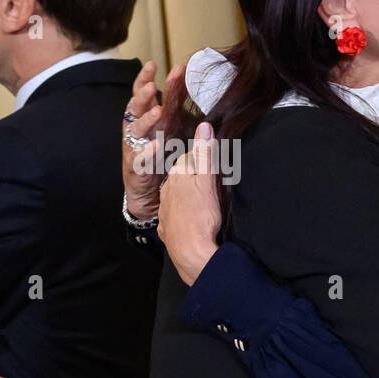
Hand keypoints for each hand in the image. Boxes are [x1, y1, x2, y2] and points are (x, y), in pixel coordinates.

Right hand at [122, 60, 184, 221]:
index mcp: (145, 119)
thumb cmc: (159, 157)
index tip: (153, 63)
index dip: (145, 78)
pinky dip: (148, 151)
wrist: (147, 193)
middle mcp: (137, 131)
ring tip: (158, 111)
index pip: (144, 94)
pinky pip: (140, 158)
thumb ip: (178, 110)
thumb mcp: (170, 130)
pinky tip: (157, 145)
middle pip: (136, 108)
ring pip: (135, 130)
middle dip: (143, 96)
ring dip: (147, 120)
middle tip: (152, 86)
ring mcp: (134, 148)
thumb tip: (195, 87)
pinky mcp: (135, 168)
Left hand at [159, 121, 223, 285]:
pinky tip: (192, 221)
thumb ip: (205, 153)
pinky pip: (174, 215)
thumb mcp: (208, 180)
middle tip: (211, 190)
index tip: (215, 171)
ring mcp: (164, 209)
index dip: (204, 163)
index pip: (190, 158)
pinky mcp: (165, 227)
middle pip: (182, 176)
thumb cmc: (202, 215)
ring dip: (187, 197)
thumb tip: (203, 125)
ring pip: (176, 195)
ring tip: (203, 206)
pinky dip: (183, 215)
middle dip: (194, 179)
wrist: (191, 252)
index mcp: (177, 174)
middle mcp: (166, 189)